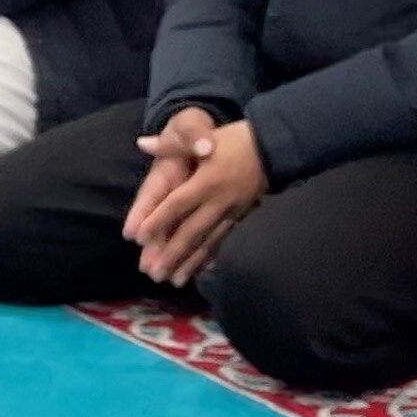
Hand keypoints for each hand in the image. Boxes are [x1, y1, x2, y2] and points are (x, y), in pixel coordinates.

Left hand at [125, 107, 264, 284]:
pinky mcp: (241, 217)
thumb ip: (172, 144)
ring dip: (191, 262)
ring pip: (208, 242)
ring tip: (174, 281)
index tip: (139, 238)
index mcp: (207, 182)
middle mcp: (219, 202)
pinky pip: (223, 240)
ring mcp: (232, 212)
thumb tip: (142, 143)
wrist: (277, 147)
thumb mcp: (203, 135)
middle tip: (154, 274)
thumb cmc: (236, 140)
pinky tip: (202, 270)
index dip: (158, 221)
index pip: (177, 205)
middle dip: (172, 254)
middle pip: (192, 231)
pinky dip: (211, 256)